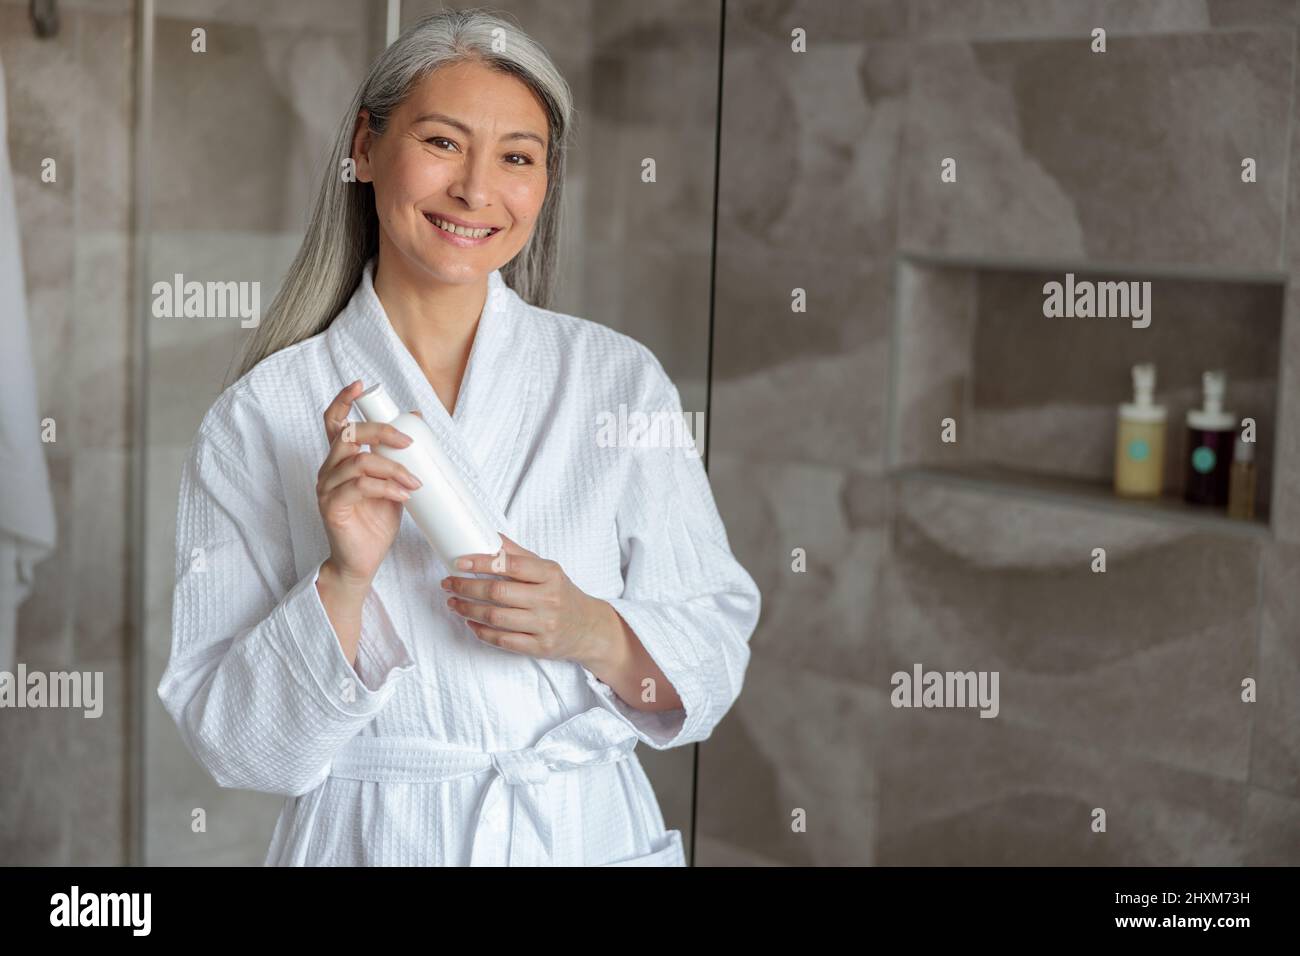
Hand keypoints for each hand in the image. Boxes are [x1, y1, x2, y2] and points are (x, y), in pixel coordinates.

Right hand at [316, 380, 423, 586]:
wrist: (363, 561)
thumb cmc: (375, 523)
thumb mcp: (393, 483)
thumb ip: (398, 457)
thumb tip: (416, 419)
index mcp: (341, 460)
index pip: (334, 422)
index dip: (343, 401)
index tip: (360, 386)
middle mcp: (329, 469)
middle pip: (348, 435)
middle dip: (381, 432)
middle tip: (409, 443)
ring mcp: (327, 488)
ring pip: (358, 461)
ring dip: (392, 468)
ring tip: (414, 482)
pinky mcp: (332, 506)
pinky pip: (360, 487)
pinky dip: (386, 488)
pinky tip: (403, 495)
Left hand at [442, 533, 615, 666]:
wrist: (588, 629)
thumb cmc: (562, 595)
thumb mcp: (548, 570)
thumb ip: (518, 554)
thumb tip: (489, 536)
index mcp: (550, 574)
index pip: (511, 565)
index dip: (482, 562)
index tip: (460, 562)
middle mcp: (548, 599)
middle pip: (498, 593)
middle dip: (467, 587)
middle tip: (449, 583)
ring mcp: (544, 625)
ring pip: (496, 618)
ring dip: (468, 609)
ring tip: (453, 602)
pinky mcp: (538, 647)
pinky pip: (502, 640)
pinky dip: (481, 631)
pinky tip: (470, 622)